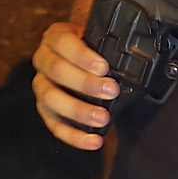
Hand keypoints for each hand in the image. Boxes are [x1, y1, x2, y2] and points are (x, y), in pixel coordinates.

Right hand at [30, 21, 114, 150]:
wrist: (84, 60)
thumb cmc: (94, 49)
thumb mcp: (99, 38)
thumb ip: (109, 42)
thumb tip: (136, 49)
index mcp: (55, 37)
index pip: (62, 42)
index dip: (82, 56)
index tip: (103, 68)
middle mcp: (43, 59)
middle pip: (56, 70)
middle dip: (85, 83)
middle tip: (111, 91)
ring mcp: (42, 85)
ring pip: (50, 98)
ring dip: (78, 110)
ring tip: (102, 118)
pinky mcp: (45, 109)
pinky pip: (54, 124)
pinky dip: (73, 135)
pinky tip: (93, 141)